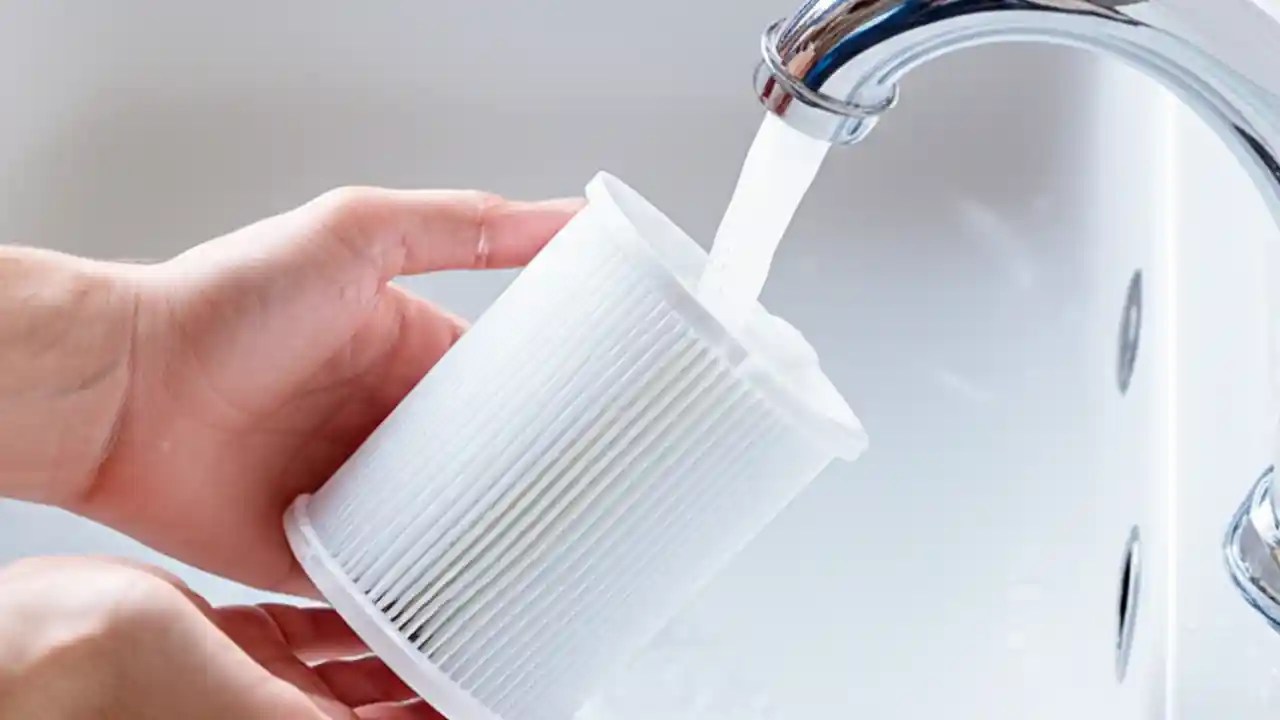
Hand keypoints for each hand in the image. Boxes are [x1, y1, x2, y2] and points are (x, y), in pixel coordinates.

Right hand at [0, 556, 436, 718]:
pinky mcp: (239, 640)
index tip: (480, 687)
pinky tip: (375, 587)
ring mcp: (263, 682)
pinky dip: (345, 612)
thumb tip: (412, 715)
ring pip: (355, 666)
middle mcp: (286, 719)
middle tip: (474, 642)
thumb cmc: (140, 692)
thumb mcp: (269, 718)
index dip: (438, 711)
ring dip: (397, 643)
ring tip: (443, 610)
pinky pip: (311, 627)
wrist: (59, 647)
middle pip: (381, 706)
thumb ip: (333, 719)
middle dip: (425, 680)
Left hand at [73, 188, 579, 594]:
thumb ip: (461, 224)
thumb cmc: (223, 303)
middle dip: (533, 477)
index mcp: (406, 353)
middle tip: (595, 496)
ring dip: (490, 534)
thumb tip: (567, 215)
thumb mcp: (355, 233)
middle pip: (486, 460)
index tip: (616, 415)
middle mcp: (387, 424)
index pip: (505, 382)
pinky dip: (430, 588)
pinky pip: (393, 582)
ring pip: (450, 523)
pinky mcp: (321, 554)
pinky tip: (473, 594)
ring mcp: (357, 491)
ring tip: (553, 553)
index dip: (558, 398)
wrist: (121, 391)